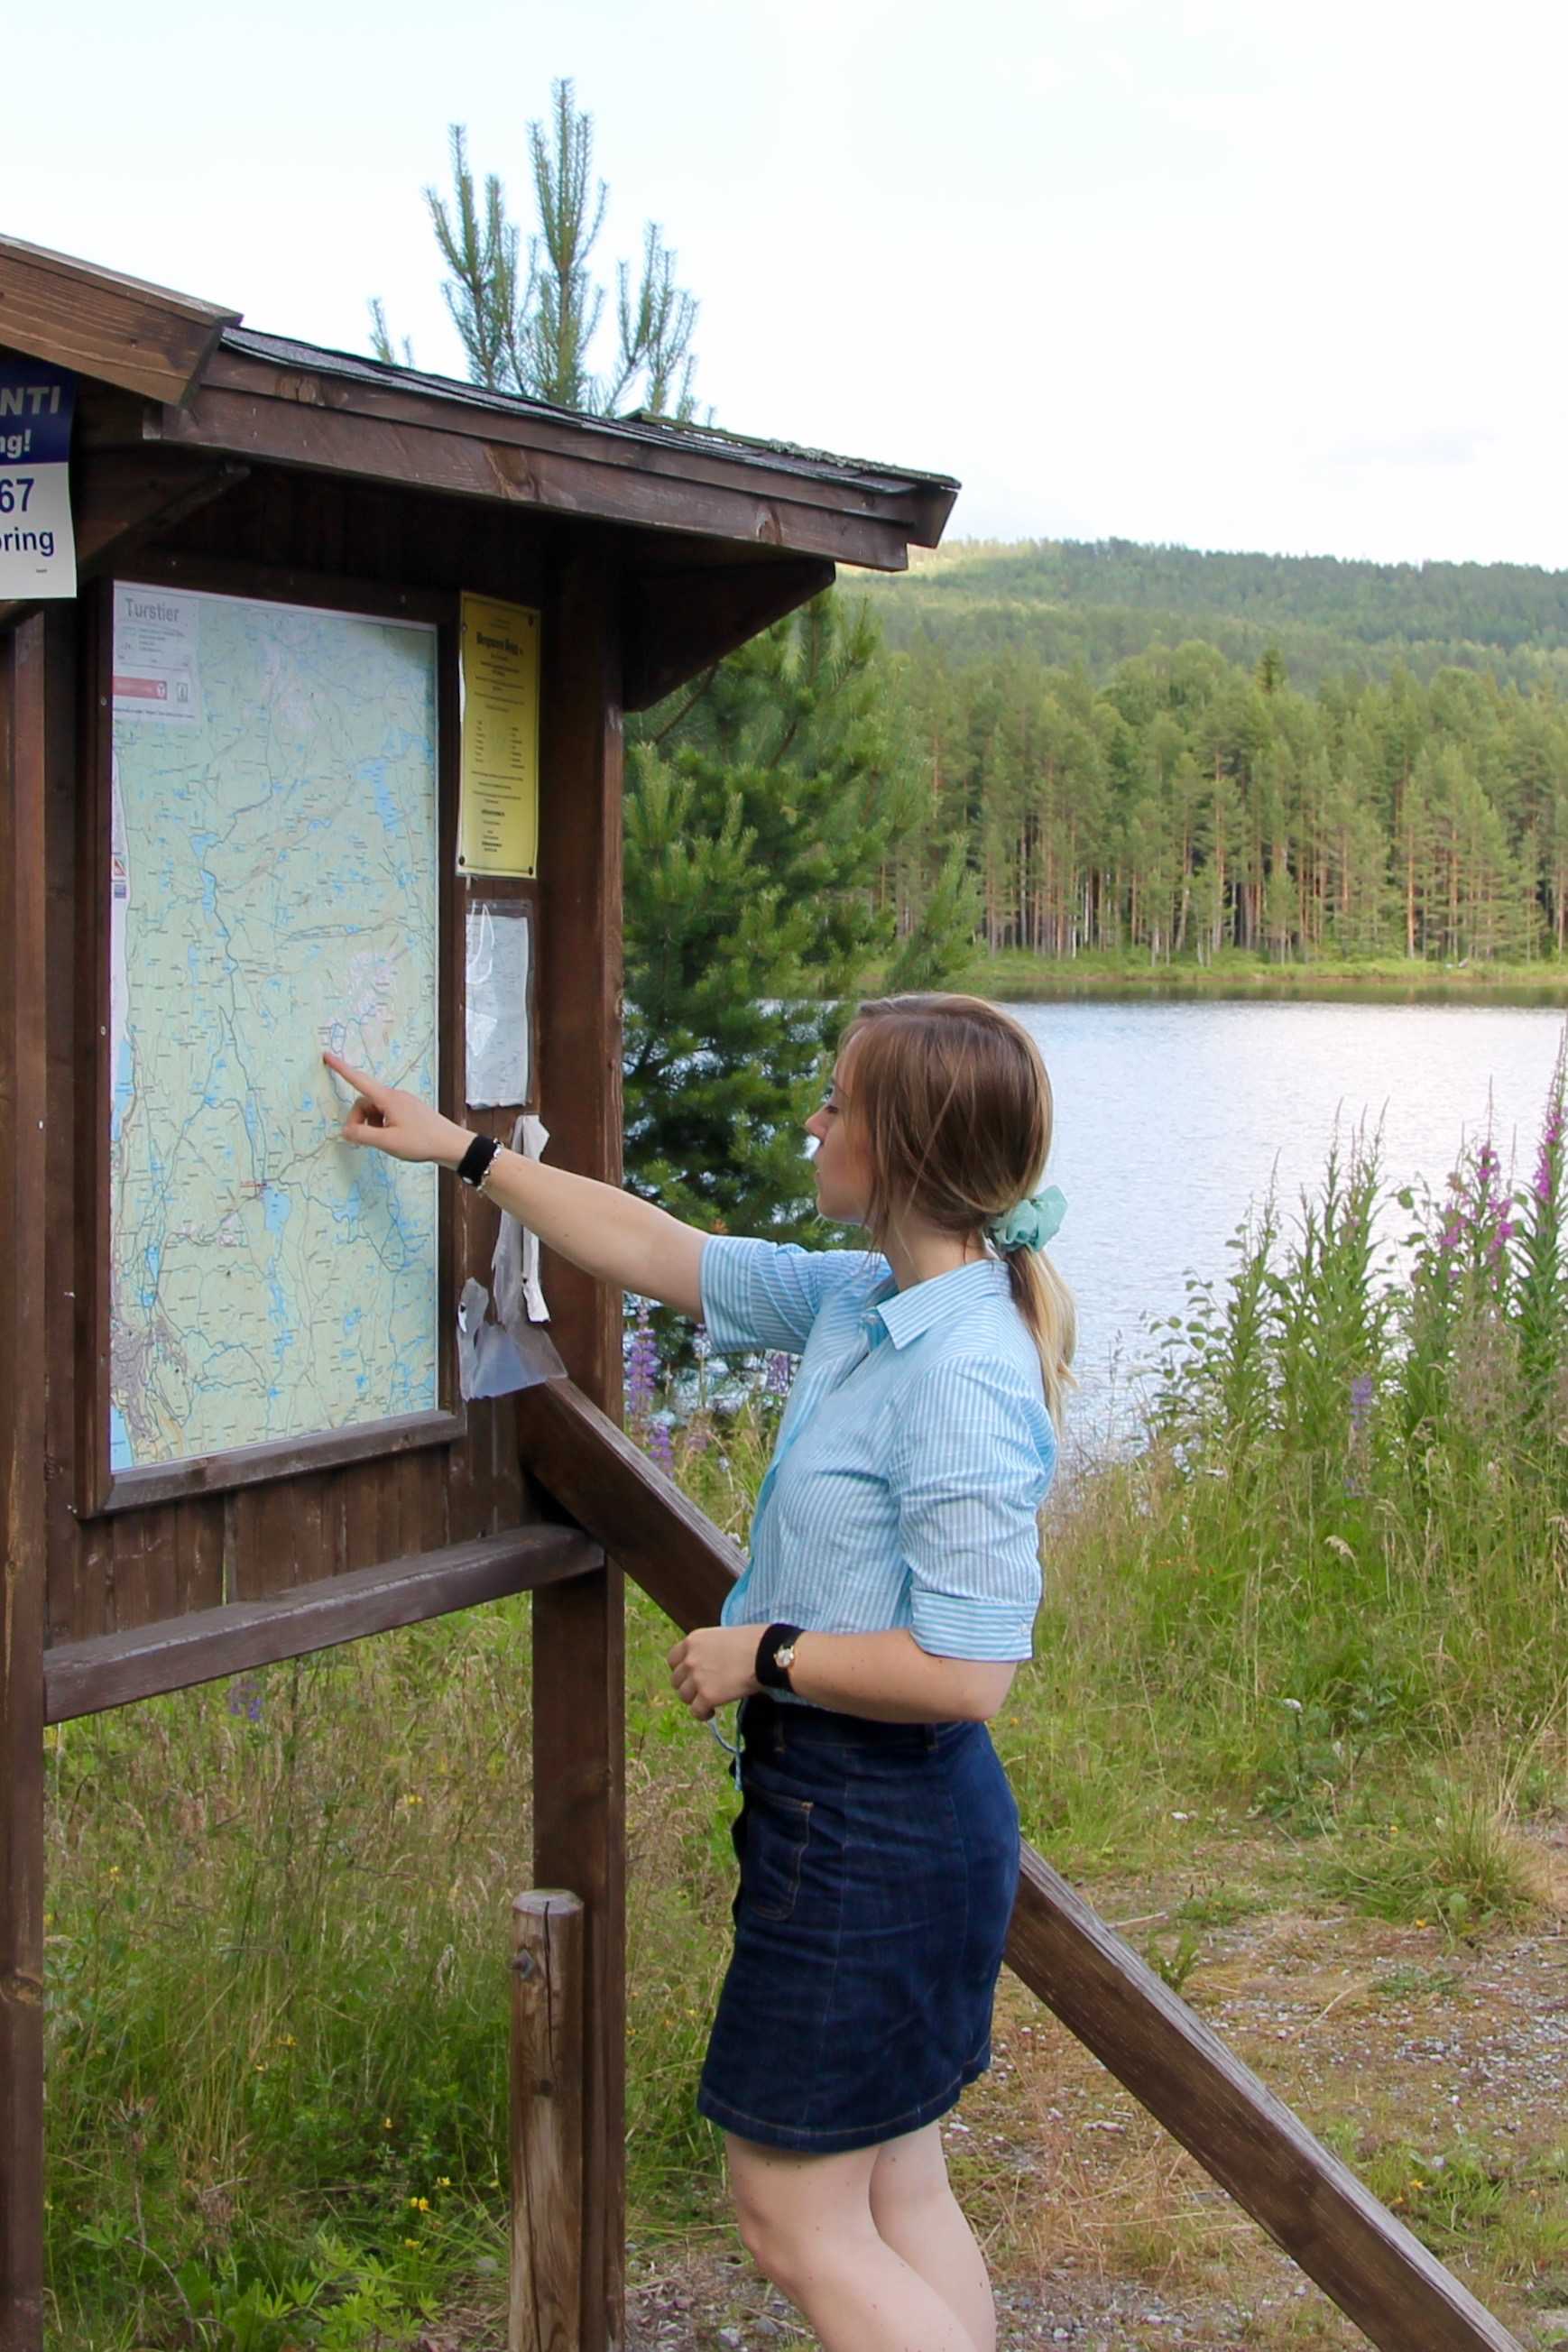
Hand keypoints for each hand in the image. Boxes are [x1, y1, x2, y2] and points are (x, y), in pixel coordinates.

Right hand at [323, 1051, 470, 1167]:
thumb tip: (346, 1130)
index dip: (341, 1069)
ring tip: (384, 1140)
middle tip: (362, 1139)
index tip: (328, 1056)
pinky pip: (386, 1114)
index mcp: (388, 1098)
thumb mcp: (387, 1142)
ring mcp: (403, 1103)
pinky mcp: (408, 1110)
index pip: (358, 1080)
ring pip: (375, 1110)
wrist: (451, 1145)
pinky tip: (392, 1139)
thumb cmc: (422, 1142)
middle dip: (358, 1119)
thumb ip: (362, 1135)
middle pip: (365, 1102)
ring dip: (371, 1124)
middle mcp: (395, 1096)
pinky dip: (382, 1125)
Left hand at [668, 1625, 763, 1721]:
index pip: (673, 1659)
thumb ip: (710, 1649)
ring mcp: (697, 1678)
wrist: (766, 1653)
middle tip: (702, 1689)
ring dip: (694, 1700)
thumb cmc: (754, 1640)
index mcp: (693, 1640)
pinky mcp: (708, 1696)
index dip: (681, 1669)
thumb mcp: (723, 1636)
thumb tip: (712, 1663)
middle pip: (676, 1680)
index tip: (691, 1675)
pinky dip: (703, 1713)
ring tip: (708, 1701)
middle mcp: (690, 1658)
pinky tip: (712, 1712)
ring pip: (683, 1696)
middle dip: (688, 1685)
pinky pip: (696, 1711)